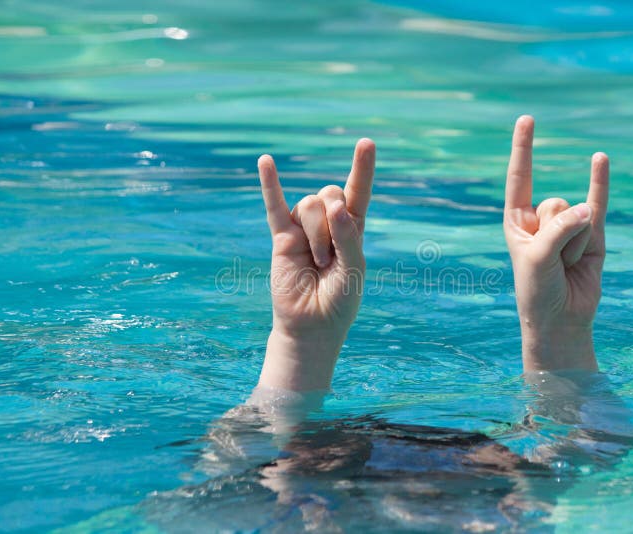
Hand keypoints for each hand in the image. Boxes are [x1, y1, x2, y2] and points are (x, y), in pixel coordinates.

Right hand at [256, 139, 375, 390]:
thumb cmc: (339, 300)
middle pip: (330, 195)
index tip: (367, 143)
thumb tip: (334, 206)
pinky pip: (273, 206)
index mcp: (352, 227)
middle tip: (331, 259)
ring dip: (317, 235)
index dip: (363, 168)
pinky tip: (265, 161)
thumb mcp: (354, 270)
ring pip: (309, 205)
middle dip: (333, 224)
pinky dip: (269, 184)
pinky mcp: (281, 237)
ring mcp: (303, 227)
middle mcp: (328, 222)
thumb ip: (348, 237)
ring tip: (316, 262)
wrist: (311, 326)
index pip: (359, 191)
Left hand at [503, 116, 608, 371]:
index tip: (526, 118)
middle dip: (556, 235)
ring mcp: (569, 223)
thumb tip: (589, 210)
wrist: (560, 319)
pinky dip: (600, 181)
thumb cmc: (537, 290)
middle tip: (551, 263)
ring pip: (579, 215)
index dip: (523, 148)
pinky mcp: (594, 233)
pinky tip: (600, 158)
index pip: (520, 176)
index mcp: (517, 220)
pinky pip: (599, 202)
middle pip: (555, 203)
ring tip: (566, 267)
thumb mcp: (537, 258)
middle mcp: (542, 217)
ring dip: (574, 246)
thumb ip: (560, 230)